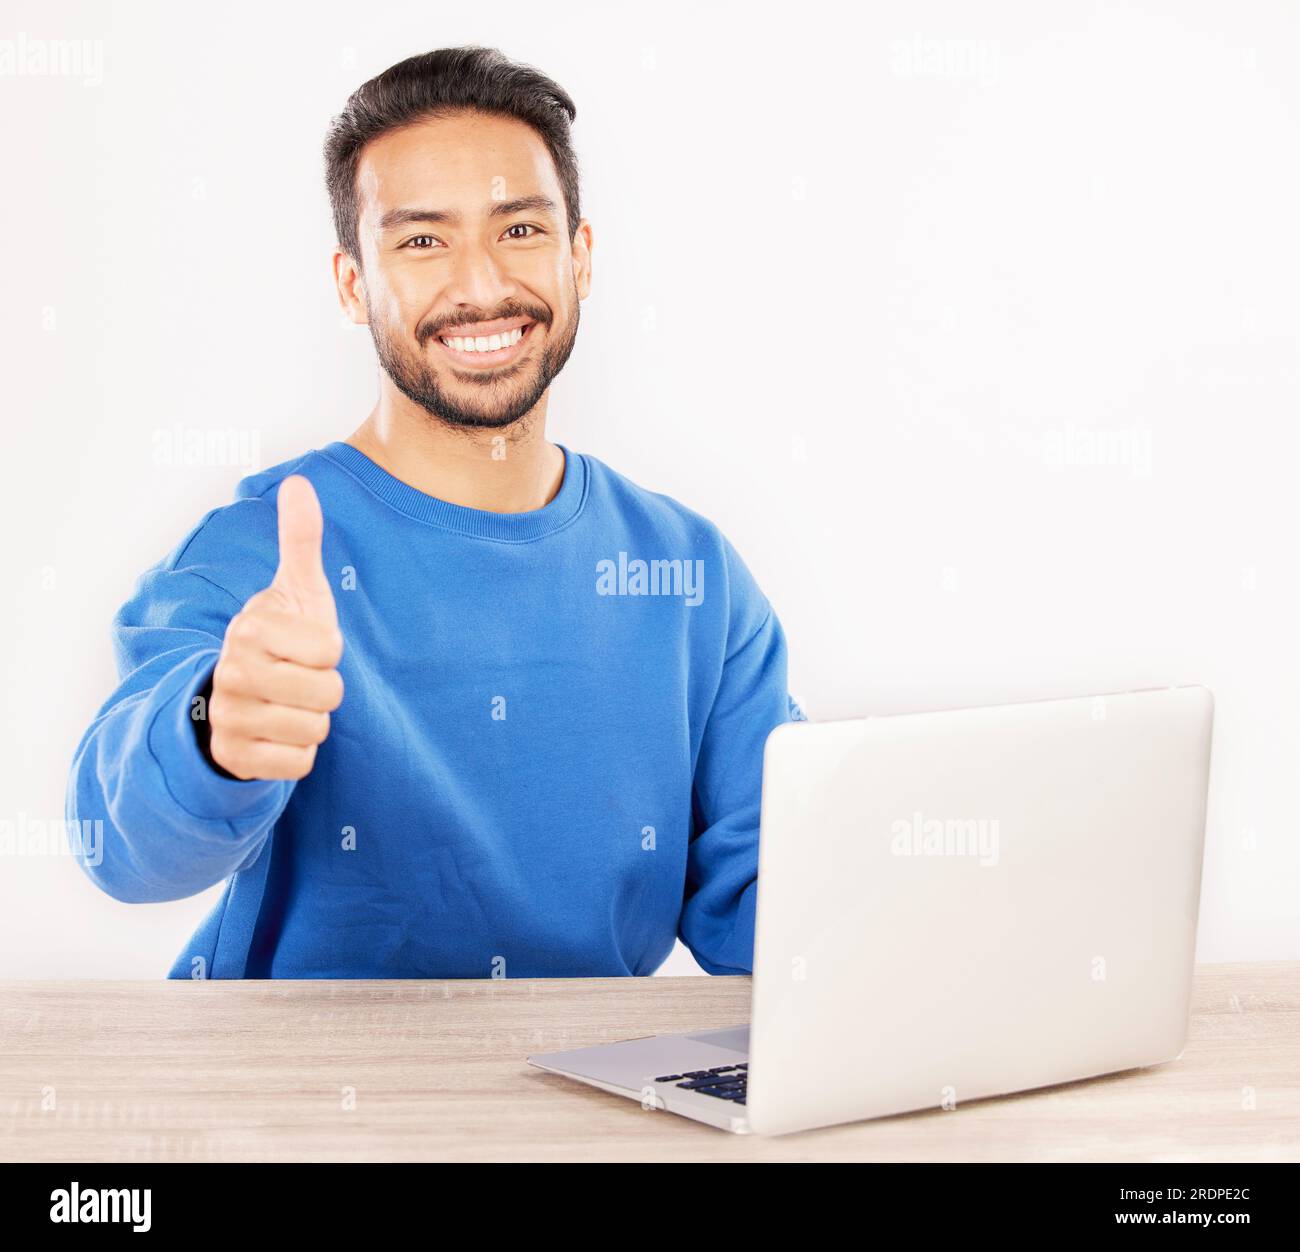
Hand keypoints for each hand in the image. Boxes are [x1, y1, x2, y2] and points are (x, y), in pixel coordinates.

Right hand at [208, 475, 343, 780]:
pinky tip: (279, 736)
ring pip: (315, 730)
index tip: (305, 646)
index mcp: (252, 628)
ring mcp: (229, 717)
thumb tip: (300, 482)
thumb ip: (300, 541)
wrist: (239, 697)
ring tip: (289, 705)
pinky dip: (299, 754)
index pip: (330, 650)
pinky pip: (299, 765)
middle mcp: (232, 671)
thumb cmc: (282, 639)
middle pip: (328, 694)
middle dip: (325, 690)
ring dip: (313, 722)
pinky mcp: (234, 757)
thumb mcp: (295, 591)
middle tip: (299, 679)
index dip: (329, 651)